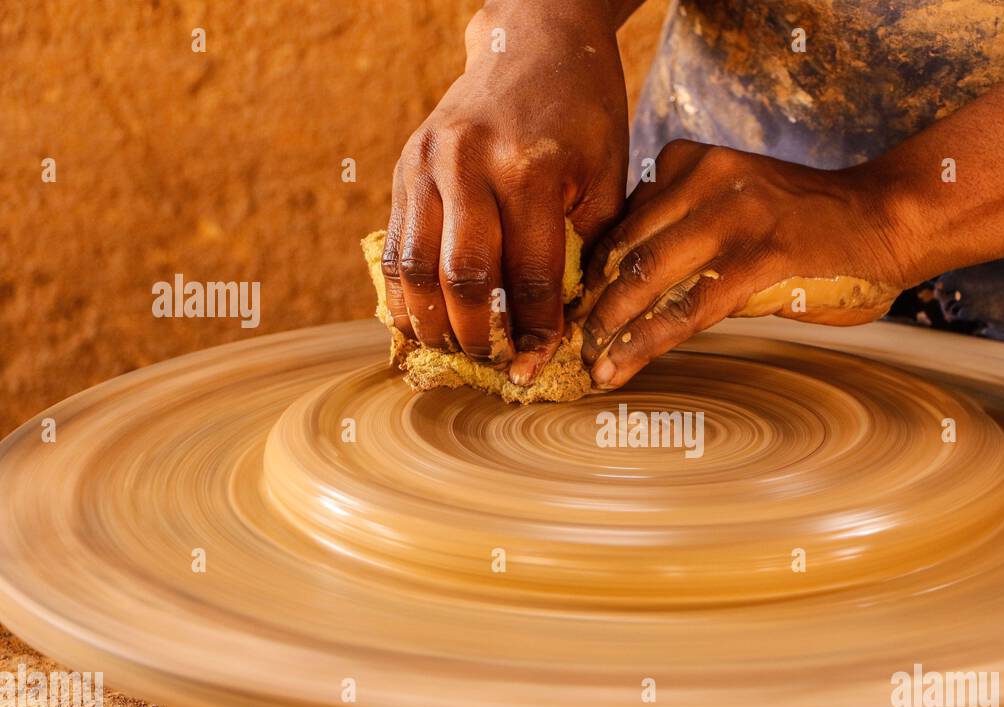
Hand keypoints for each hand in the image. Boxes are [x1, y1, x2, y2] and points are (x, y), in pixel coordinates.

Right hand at [383, 0, 628, 385]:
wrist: (534, 42)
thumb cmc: (582, 115)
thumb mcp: (606, 175)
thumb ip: (587, 249)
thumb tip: (569, 326)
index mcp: (529, 168)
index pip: (529, 274)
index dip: (536, 329)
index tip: (542, 362)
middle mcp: (468, 164)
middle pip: (463, 278)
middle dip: (480, 335)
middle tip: (497, 365)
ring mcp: (426, 164)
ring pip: (415, 268)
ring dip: (432, 324)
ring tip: (456, 353)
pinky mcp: (403, 168)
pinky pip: (394, 246)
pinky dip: (404, 294)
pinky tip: (423, 323)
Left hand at [573, 140, 910, 389]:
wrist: (887, 219)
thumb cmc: (809, 223)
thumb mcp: (734, 201)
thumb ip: (684, 223)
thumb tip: (625, 272)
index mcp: (691, 162)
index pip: (621, 221)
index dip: (590, 270)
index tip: (574, 308)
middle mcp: (705, 179)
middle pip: (624, 248)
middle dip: (592, 303)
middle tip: (573, 344)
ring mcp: (732, 217)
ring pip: (645, 278)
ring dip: (610, 329)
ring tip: (592, 364)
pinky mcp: (757, 260)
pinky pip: (684, 309)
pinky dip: (644, 343)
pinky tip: (621, 368)